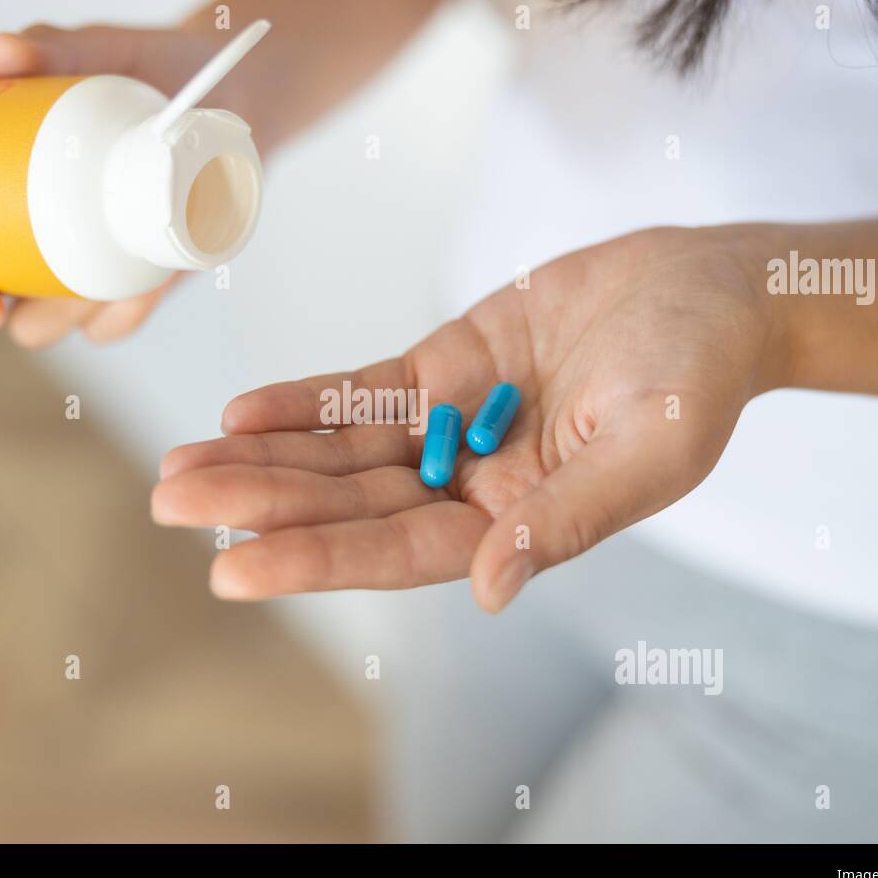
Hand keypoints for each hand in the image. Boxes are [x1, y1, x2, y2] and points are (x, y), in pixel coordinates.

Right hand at [0, 24, 226, 349]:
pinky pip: (110, 327)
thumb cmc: (141, 75)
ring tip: (89, 277)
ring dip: (50, 314)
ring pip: (38, 328)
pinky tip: (140, 286)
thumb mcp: (98, 55)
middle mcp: (19, 247)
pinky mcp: (130, 295)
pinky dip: (119, 312)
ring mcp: (72, 278)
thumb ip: (49, 52)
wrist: (231, 102)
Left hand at [152, 226, 789, 611]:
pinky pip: (364, 393)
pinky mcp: (446, 367)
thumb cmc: (699, 374)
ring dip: (262, 458)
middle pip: (349, 504)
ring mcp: (455, 426)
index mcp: (520, 525)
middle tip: (170, 503)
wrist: (708, 289)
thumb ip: (569, 518)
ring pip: (342, 452)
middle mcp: (475, 486)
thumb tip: (489, 589)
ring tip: (178, 468)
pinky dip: (305, 402)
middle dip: (260, 503)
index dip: (315, 560)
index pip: (401, 553)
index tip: (233, 569)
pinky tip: (240, 411)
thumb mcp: (649, 449)